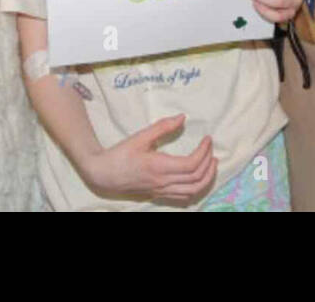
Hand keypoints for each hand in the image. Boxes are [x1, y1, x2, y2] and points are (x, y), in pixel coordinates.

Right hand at [81, 115, 217, 203]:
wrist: (103, 174)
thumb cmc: (120, 154)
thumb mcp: (140, 137)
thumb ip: (163, 127)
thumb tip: (183, 117)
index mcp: (159, 167)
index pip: (191, 164)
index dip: (204, 151)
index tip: (207, 139)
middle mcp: (163, 182)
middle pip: (196, 178)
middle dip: (209, 163)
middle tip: (211, 149)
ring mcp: (161, 191)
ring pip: (193, 191)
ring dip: (206, 178)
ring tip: (211, 164)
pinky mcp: (159, 195)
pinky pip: (183, 197)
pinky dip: (196, 188)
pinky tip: (198, 178)